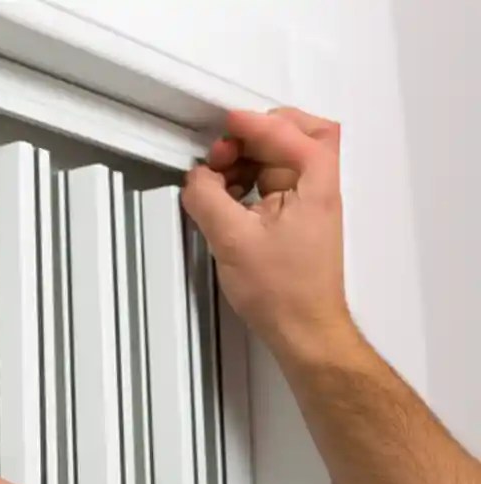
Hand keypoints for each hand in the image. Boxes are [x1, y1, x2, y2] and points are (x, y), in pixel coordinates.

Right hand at [182, 108, 355, 366]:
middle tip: (226, 150)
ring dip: (249, 158)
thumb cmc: (283, 292)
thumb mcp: (232, 239)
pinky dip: (248, 180)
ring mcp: (307, 203)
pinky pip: (271, 183)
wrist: (303, 330)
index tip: (225, 125)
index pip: (290, 133)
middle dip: (257, 133)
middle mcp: (318, 188)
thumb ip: (207, 198)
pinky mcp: (294, 220)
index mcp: (316, 185)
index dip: (254, 123)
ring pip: (282, 158)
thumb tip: (196, 178)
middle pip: (298, 134)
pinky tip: (226, 196)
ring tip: (219, 177)